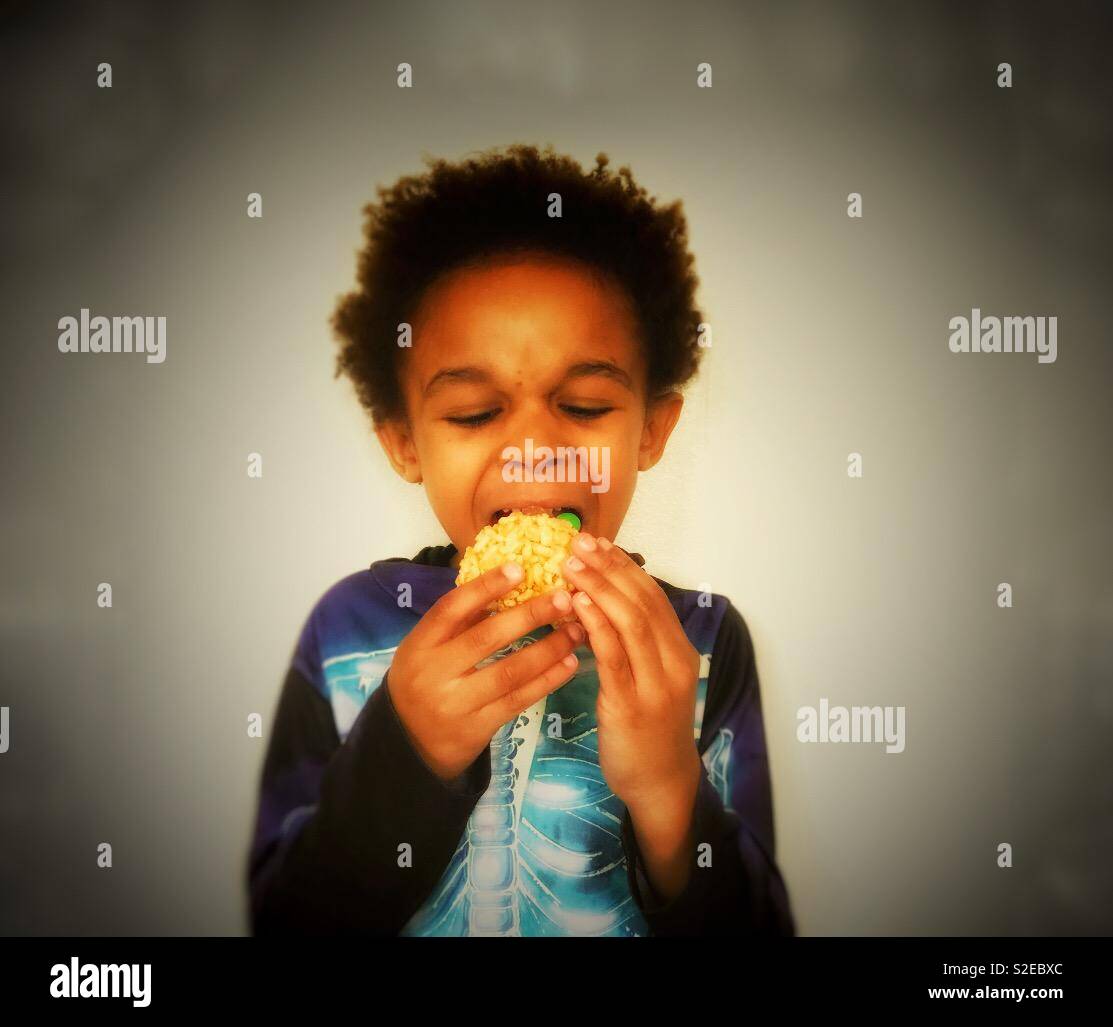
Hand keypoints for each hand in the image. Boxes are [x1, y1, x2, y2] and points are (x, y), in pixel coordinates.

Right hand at [387, 562, 583, 782]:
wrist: (409, 744)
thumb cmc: (424, 681)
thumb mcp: (426, 648)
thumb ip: (459, 621)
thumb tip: (505, 583)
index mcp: (421, 644)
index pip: (451, 608)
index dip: (485, 587)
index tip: (519, 568)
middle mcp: (436, 672)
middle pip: (486, 638)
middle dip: (529, 615)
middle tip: (563, 598)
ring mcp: (457, 702)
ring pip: (509, 671)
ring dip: (548, 649)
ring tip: (576, 631)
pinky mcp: (478, 728)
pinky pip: (518, 700)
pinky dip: (547, 680)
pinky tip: (568, 664)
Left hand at [560, 534, 702, 812]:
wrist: (660, 782)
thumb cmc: (649, 726)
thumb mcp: (650, 677)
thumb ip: (632, 643)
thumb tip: (597, 600)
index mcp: (678, 649)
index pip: (652, 595)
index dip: (624, 565)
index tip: (597, 542)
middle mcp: (673, 660)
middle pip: (642, 601)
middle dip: (609, 568)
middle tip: (578, 543)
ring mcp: (655, 682)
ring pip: (630, 621)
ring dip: (599, 588)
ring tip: (570, 565)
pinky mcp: (632, 704)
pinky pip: (614, 656)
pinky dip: (597, 625)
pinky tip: (577, 605)